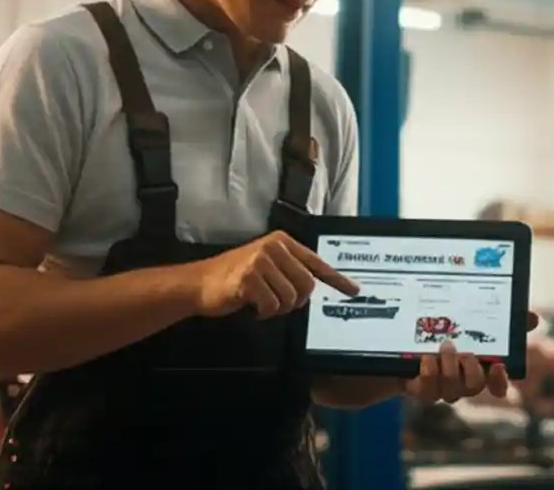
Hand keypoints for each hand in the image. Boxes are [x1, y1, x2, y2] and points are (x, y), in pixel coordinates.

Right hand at [193, 230, 358, 317]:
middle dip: (295, 302)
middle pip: (307, 285)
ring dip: (278, 308)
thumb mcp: (265, 265)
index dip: (338, 279)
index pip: (317, 262)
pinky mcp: (249, 278)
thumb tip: (314, 288)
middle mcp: (274, 247)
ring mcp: (261, 261)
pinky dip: (264, 313)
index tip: (353, 290)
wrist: (199, 283)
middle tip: (277, 304)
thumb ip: (290, 271)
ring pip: (291, 298)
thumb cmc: (233, 277)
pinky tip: (251, 306)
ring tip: (262, 302)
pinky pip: (272, 306)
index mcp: (282, 241)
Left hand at [404, 311, 540, 403]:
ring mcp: (438, 387)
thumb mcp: (469, 320)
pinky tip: (426, 358)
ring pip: (450, 392)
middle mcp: (459, 381)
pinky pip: (426, 392)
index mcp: (476, 367)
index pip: (497, 385)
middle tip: (466, 353)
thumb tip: (534, 318)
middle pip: (474, 388)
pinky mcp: (417, 388)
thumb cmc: (440, 332)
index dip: (500, 382)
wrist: (396, 341)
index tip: (498, 367)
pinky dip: (428, 375)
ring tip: (443, 348)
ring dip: (449, 370)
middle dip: (472, 372)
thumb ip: (502, 321)